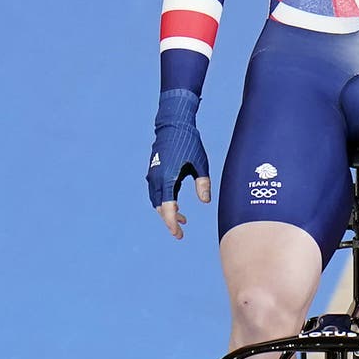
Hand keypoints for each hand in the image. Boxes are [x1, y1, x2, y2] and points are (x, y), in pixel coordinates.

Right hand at [146, 89, 212, 238]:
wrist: (174, 123)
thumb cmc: (189, 142)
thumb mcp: (200, 163)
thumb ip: (203, 183)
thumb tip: (205, 202)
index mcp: (167, 177)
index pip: (167, 208)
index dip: (172, 223)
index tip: (178, 234)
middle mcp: (156, 178)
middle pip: (160, 207)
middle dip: (170, 221)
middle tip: (181, 232)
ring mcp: (153, 174)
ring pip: (157, 201)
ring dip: (167, 211)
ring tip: (183, 219)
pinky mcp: (154, 171)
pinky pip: (157, 192)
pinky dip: (164, 201)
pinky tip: (176, 204)